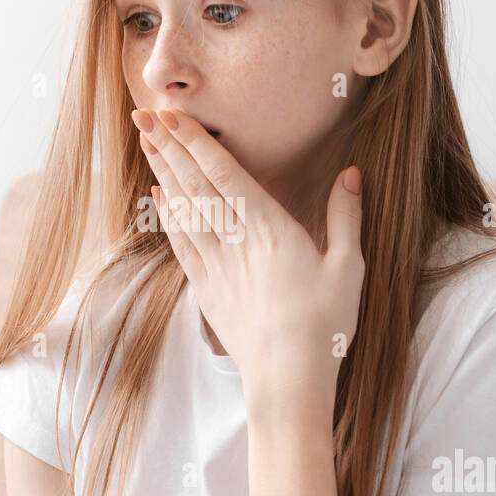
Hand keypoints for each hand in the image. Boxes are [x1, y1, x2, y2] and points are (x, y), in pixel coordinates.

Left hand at [131, 106, 365, 411]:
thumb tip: (351, 174)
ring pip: (183, 208)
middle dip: (169, 145)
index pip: (224, 173)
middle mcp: (235, 242)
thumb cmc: (324, 325)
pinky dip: (169, 216)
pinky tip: (160, 197)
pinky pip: (182, 244)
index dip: (196, 141)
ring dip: (163, 172)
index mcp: (270, 229)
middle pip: (195, 183)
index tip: (173, 114)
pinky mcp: (208, 290)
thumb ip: (346, 217)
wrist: (287, 382)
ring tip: (146, 141)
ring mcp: (216, 266)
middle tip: (143, 113)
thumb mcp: (348, 267)